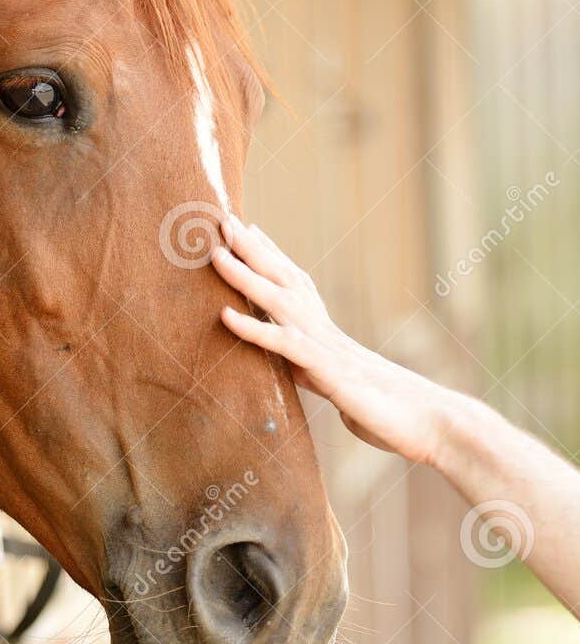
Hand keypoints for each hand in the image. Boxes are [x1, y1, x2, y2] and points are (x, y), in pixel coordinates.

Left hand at [211, 216, 449, 466]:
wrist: (430, 424)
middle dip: (253, 249)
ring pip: (279, 300)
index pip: (298, 285)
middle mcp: (326, 331)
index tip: (250, 230)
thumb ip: (316, 373)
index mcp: (329, 334)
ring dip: (245, 274)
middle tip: (224, 219)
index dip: (273, 257)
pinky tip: (224, 315)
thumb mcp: (342, 388)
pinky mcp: (327, 370)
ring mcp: (326, 346)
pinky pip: (284, 344)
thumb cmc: (391, 412)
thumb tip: (299, 368)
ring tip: (214, 251)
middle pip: (285, 279)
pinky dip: (252, 328)